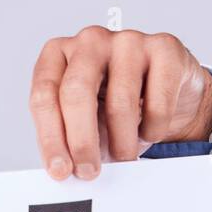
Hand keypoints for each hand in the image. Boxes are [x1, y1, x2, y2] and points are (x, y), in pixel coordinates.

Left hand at [28, 26, 211, 179]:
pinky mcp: (164, 48)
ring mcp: (127, 40)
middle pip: (76, 93)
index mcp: (57, 55)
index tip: (60, 170)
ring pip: (120, 102)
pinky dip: (153, 129)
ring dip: (122, 142)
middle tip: (89, 172)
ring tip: (125, 155)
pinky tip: (149, 131)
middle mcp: (89, 41)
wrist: (167, 91)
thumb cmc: (115, 105)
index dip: (50, 138)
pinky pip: (158, 102)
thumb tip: (63, 170)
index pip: (44, 96)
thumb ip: (69, 138)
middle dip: (81, 141)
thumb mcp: (84, 120)